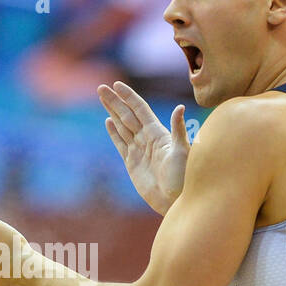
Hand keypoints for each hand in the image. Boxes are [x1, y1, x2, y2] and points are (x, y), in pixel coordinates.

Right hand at [98, 80, 189, 214]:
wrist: (176, 200)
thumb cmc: (184, 177)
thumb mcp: (183, 152)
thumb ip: (178, 130)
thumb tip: (180, 108)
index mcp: (158, 133)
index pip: (140, 109)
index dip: (129, 97)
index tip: (117, 85)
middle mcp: (147, 138)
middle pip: (127, 115)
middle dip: (115, 101)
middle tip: (101, 87)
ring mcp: (139, 150)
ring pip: (122, 126)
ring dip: (112, 112)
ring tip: (103, 99)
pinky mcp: (132, 163)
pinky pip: (121, 143)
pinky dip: (114, 132)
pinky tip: (109, 121)